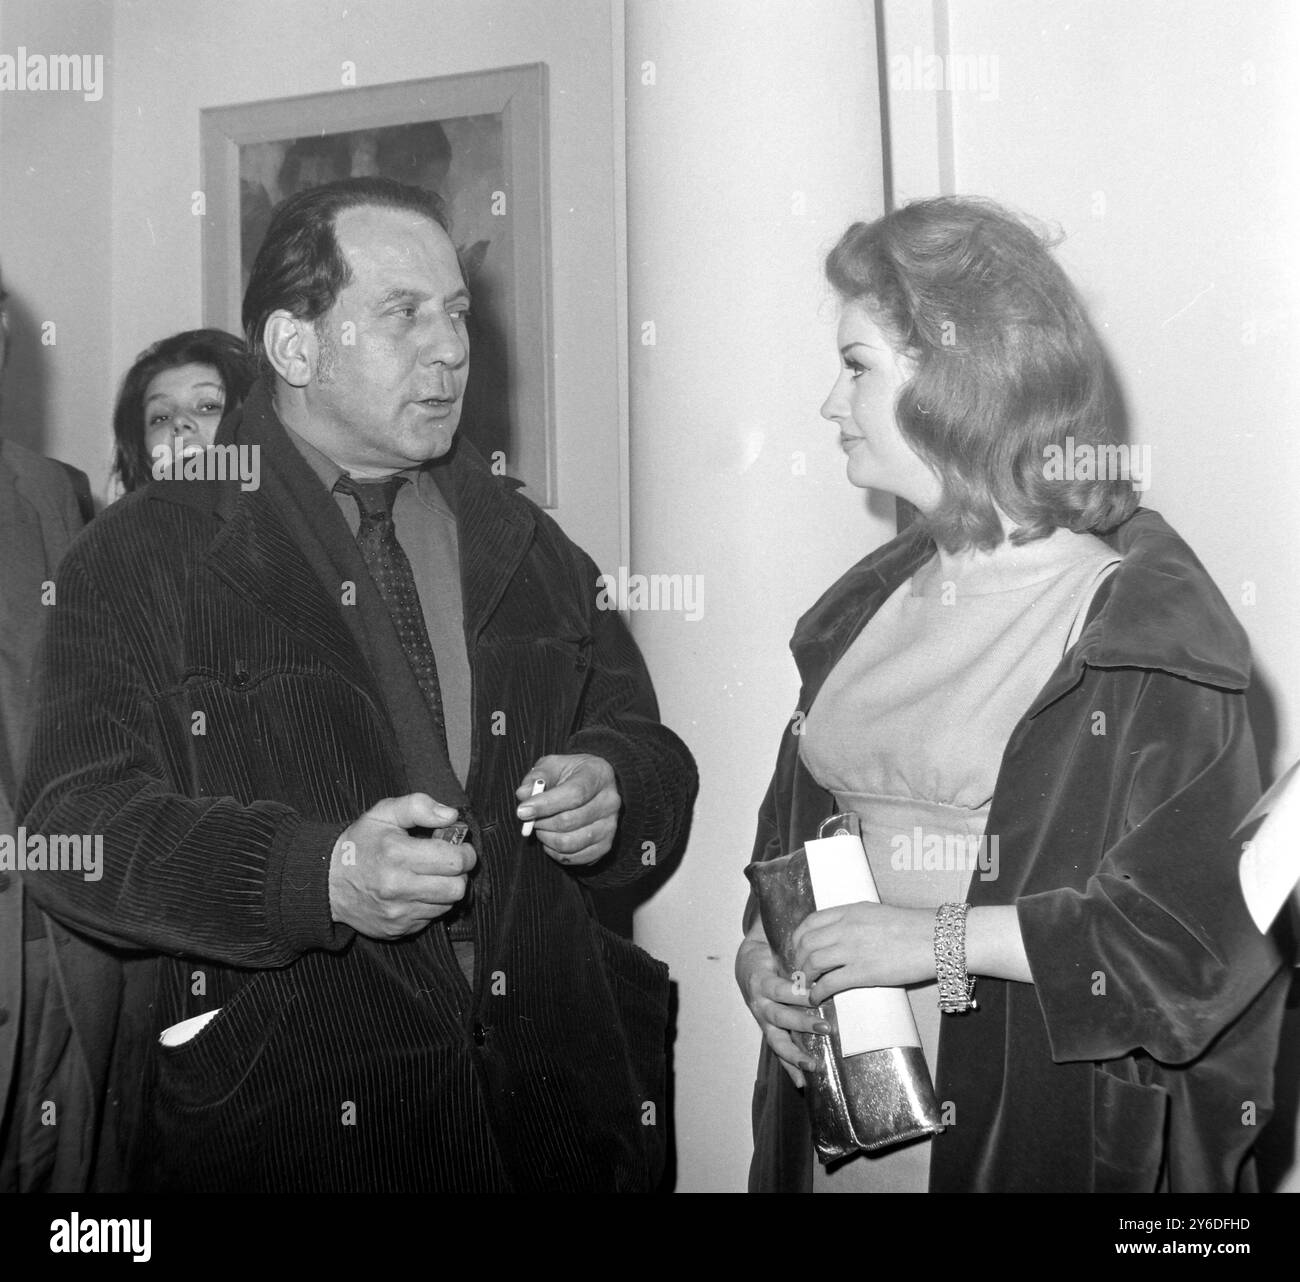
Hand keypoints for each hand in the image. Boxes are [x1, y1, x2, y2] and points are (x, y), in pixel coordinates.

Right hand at [328, 793, 476, 938]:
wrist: (327, 882)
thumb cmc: (360, 843)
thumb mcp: (383, 813)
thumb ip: (418, 806)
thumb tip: (451, 816)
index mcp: (396, 855)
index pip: (454, 861)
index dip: (464, 851)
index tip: (458, 845)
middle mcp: (398, 888)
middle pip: (457, 888)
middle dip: (461, 872)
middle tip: (449, 861)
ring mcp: (398, 913)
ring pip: (448, 905)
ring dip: (447, 889)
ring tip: (431, 875)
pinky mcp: (397, 930)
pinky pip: (432, 918)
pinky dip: (432, 904)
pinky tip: (417, 890)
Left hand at [516, 754, 620, 866]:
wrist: (591, 789)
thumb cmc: (568, 775)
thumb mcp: (552, 765)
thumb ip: (537, 777)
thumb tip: (524, 794)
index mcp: (599, 774)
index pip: (574, 794)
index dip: (545, 804)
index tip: (522, 810)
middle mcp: (610, 801)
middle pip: (569, 821)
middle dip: (541, 822)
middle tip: (529, 818)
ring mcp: (610, 826)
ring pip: (569, 843)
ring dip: (546, 838)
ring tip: (541, 827)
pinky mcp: (604, 845)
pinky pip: (573, 857)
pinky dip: (555, 852)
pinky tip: (551, 838)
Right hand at [735, 935, 826, 1089]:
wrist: (749, 963)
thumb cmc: (770, 950)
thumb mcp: (775, 940)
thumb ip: (789, 935)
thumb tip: (796, 911)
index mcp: (760, 979)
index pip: (779, 988)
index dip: (795, 993)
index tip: (814, 995)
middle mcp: (759, 1003)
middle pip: (780, 1016)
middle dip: (802, 1022)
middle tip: (827, 1025)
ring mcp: (764, 1020)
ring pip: (778, 1039)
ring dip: (796, 1053)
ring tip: (815, 1064)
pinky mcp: (770, 1031)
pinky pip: (779, 1051)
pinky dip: (790, 1068)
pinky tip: (802, 1083)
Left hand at [790, 902, 935, 1004]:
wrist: (936, 939)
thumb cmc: (913, 927)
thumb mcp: (877, 913)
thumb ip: (856, 920)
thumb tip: (843, 932)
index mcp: (850, 911)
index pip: (810, 921)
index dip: (798, 937)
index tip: (798, 948)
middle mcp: (846, 928)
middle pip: (806, 943)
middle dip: (797, 959)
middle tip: (799, 970)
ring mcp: (853, 950)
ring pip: (813, 963)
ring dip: (805, 977)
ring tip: (807, 985)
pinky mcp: (863, 973)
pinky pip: (829, 983)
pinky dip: (817, 992)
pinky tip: (817, 998)